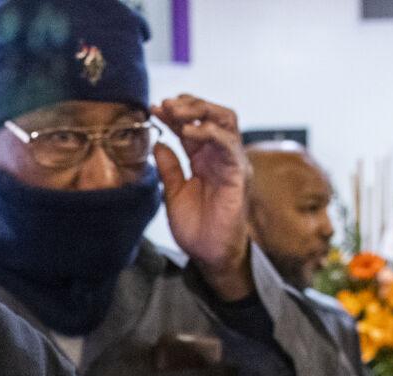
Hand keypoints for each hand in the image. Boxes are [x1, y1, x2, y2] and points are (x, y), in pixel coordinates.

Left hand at [152, 95, 250, 299]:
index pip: (191, 125)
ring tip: (175, 111)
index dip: (173, 114)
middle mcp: (219, 155)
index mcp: (203, 158)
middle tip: (165, 104)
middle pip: (211, 113)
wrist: (210, 255)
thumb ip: (169, 168)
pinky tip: (188, 132)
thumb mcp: (174, 193)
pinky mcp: (238, 173)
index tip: (153, 108)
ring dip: (199, 110)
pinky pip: (228, 144)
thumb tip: (158, 143)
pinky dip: (209, 132)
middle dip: (188, 103)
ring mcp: (231, 162)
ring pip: (224, 119)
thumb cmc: (196, 228)